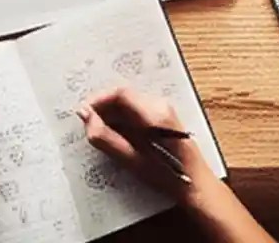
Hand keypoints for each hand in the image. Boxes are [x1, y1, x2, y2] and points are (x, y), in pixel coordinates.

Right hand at [75, 87, 215, 205]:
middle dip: (102, 109)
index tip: (83, 113)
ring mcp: (162, 110)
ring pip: (127, 104)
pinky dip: (121, 121)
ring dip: (110, 116)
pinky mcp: (162, 117)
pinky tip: (118, 138)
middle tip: (89, 127)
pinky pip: (134, 111)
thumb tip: (85, 116)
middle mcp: (160, 106)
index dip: (97, 99)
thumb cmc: (168, 176)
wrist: (195, 186)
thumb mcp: (132, 160)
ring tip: (102, 136)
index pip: (120, 93)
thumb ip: (105, 137)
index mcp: (155, 113)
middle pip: (122, 97)